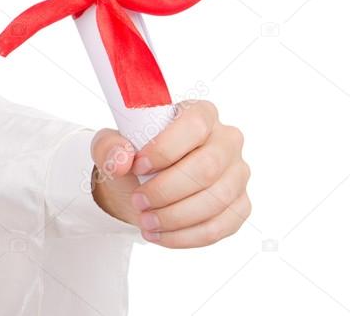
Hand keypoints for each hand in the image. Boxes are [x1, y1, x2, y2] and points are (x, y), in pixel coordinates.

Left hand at [89, 99, 250, 247]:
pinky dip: (186, 236)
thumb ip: (109, 146)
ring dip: (174, 216)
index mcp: (201, 113)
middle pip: (207, 168)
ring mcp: (237, 174)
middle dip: (166, 190)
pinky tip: (160, 234)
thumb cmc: (135, 158)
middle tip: (138, 201)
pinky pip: (220, 226)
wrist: (143, 185)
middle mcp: (227, 140)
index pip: (194, 126)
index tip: (138, 167)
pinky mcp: (240, 205)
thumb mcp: (112, 146)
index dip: (165, 149)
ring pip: (215, 200)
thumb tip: (120, 161)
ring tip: (145, 221)